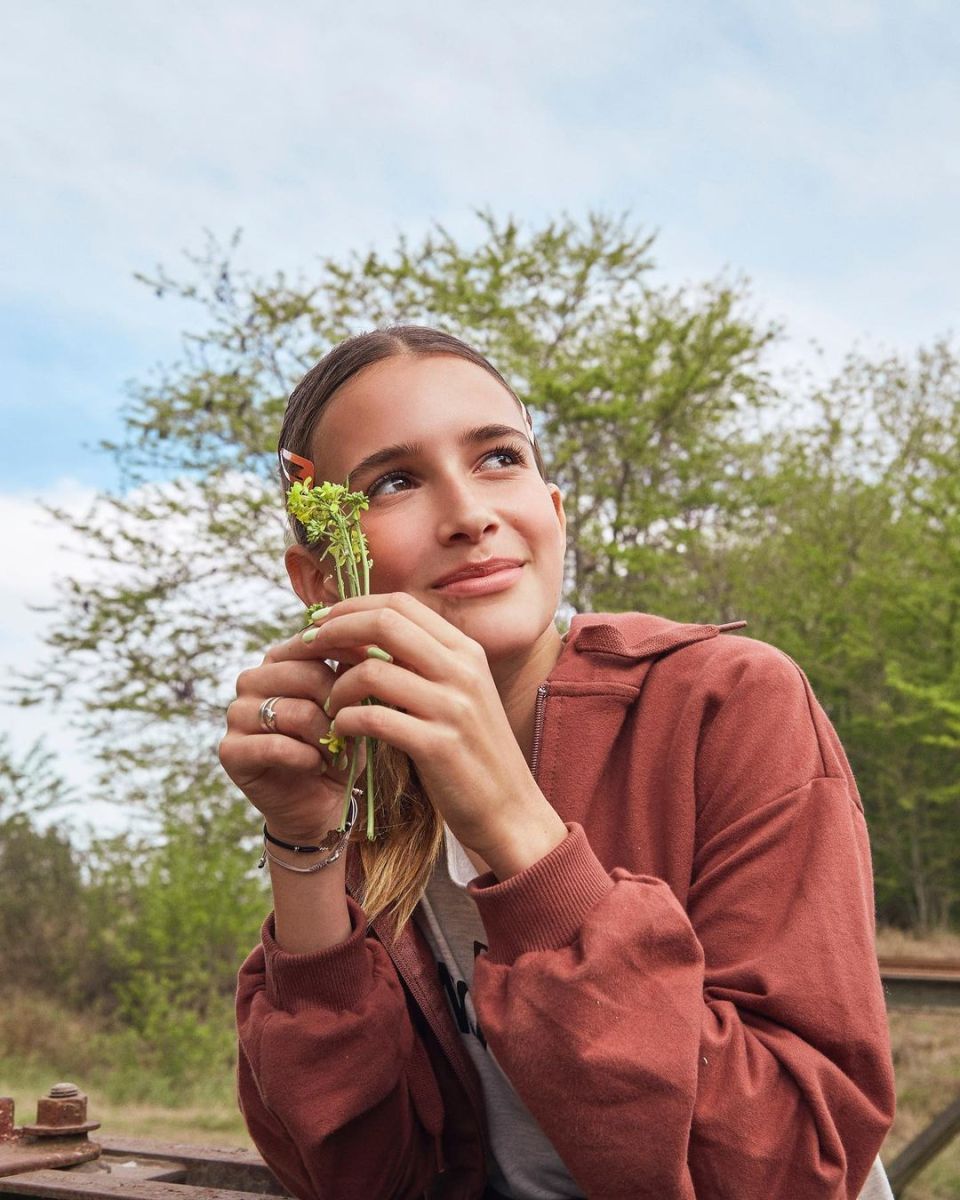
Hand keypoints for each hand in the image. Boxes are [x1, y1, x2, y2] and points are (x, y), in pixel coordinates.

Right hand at [219, 641, 363, 842]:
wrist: (320, 803)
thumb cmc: (338, 747)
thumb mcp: (353, 706)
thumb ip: (353, 674)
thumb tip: (372, 645)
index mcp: (279, 660)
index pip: (313, 641)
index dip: (350, 656)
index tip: (378, 673)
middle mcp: (252, 679)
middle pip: (307, 674)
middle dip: (340, 705)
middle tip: (351, 731)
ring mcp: (236, 713)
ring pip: (296, 712)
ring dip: (326, 739)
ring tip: (334, 754)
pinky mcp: (230, 750)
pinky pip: (276, 746)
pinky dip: (306, 759)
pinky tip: (315, 766)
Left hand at [286, 592, 566, 873]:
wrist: (510, 810)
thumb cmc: (473, 752)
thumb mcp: (460, 694)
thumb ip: (422, 663)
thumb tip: (363, 635)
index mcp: (466, 651)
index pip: (401, 604)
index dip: (354, 607)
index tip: (324, 624)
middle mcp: (462, 670)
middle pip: (384, 623)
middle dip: (335, 631)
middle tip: (309, 648)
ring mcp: (452, 707)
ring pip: (372, 671)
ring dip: (338, 686)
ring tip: (332, 704)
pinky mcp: (437, 746)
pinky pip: (373, 718)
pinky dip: (346, 721)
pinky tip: (343, 732)